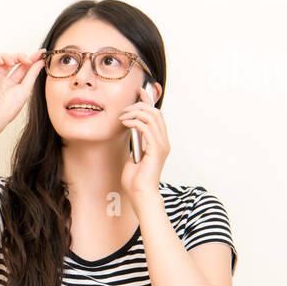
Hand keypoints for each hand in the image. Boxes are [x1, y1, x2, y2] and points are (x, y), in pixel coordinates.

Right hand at [0, 49, 45, 131]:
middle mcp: (0, 80)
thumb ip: (33, 73)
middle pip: (11, 61)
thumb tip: (41, 62)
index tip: (40, 54)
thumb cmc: (9, 107)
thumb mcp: (26, 88)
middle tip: (27, 59)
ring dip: (8, 56)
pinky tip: (1, 61)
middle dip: (20, 57)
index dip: (30, 59)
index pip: (21, 68)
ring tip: (12, 62)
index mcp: (11, 85)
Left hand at [119, 82, 166, 199]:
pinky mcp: (156, 149)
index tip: (140, 92)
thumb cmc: (136, 180)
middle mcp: (163, 142)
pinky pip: (147, 127)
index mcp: (160, 142)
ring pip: (152, 117)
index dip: (149, 102)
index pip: (157, 116)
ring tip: (123, 117)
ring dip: (136, 113)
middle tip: (125, 109)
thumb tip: (131, 130)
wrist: (140, 193)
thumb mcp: (134, 156)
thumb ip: (136, 143)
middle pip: (156, 113)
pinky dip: (135, 122)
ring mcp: (161, 145)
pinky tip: (125, 123)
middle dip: (140, 105)